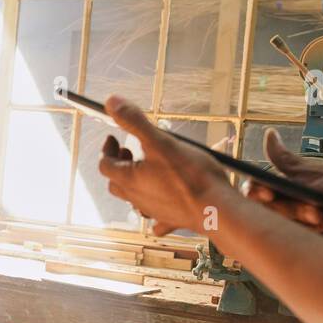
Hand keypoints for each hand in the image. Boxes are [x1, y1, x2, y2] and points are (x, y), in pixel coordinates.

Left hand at [97, 96, 232, 235]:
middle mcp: (137, 198)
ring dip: (135, 183)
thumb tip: (111, 102)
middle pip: (116, 182)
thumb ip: (134, 122)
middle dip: (119, 165)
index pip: (105, 164)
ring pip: (134, 199)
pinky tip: (164, 203)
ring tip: (148, 169)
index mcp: (130, 179)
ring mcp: (154, 211)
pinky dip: (156, 209)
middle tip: (129, 152)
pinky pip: (158, 218)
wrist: (217, 210)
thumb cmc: (191, 177)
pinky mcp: (172, 220)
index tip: (113, 137)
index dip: (106, 149)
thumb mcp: (160, 142)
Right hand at [243, 129, 322, 235]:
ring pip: (292, 230)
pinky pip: (308, 242)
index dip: (258, 194)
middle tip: (316, 209)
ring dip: (313, 224)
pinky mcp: (307, 247)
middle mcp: (276, 216)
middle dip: (295, 210)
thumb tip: (270, 132)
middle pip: (274, 214)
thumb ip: (282, 158)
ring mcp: (291, 233)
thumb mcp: (304, 171)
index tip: (270, 193)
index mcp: (270, 196)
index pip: (253, 193)